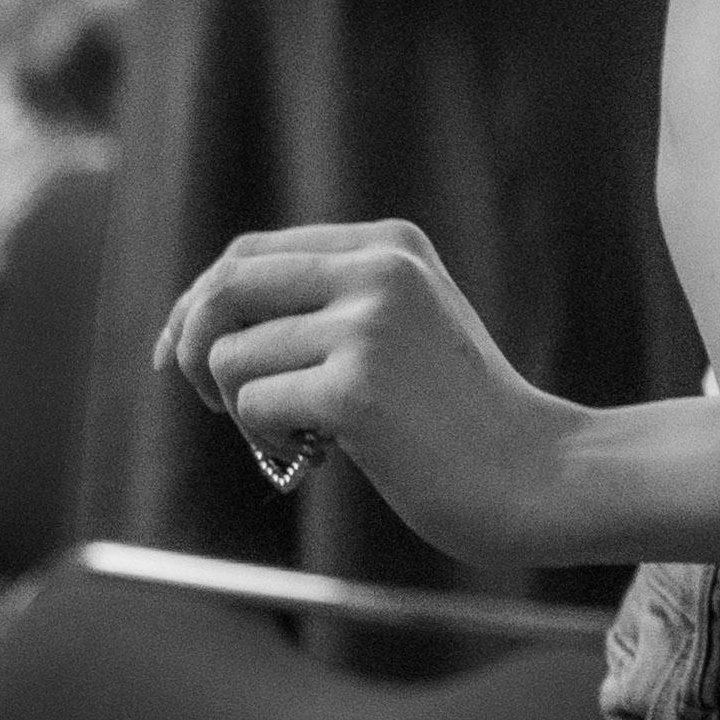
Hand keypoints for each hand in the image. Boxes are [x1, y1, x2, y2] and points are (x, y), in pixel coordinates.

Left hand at [169, 219, 610, 563]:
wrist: (537, 474)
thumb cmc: (464, 418)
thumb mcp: (407, 329)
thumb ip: (332, 305)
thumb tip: (204, 319)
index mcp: (390, 244)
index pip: (251, 252)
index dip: (200, 301)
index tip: (182, 350)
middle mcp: (379, 267)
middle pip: (225, 286)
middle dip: (192, 344)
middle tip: (208, 398)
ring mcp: (369, 323)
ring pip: (231, 355)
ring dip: (244, 409)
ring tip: (301, 439)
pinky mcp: (357, 386)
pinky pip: (254, 403)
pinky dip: (268, 441)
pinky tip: (318, 458)